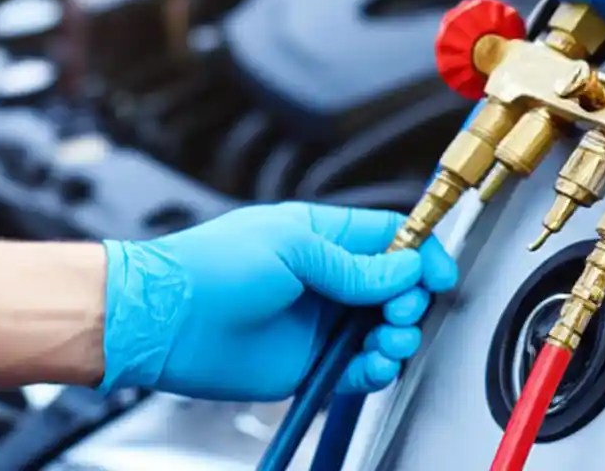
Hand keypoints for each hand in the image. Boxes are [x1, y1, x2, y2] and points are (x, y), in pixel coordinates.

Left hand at [98, 202, 457, 400]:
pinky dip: (376, 369)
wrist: (166, 322)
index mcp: (321, 235)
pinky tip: (375, 364)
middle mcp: (325, 277)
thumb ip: (352, 266)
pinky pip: (358, 367)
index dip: (420, 253)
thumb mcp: (290, 248)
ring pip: (382, 329)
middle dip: (410, 299)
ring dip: (397, 336)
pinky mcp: (310, 362)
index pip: (389, 237)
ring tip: (388, 340)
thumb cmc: (210, 268)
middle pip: (394, 287)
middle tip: (401, 310)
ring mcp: (319, 321)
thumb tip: (403, 271)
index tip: (438, 273)